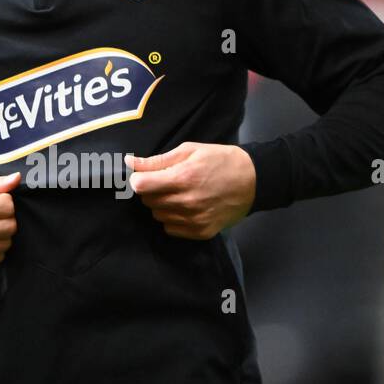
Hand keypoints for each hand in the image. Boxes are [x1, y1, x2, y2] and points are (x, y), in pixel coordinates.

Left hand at [126, 142, 255, 238]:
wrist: (253, 182)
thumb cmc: (220, 160)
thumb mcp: (190, 150)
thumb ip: (158, 160)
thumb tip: (130, 163)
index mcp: (183, 178)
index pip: (141, 186)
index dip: (139, 179)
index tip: (145, 176)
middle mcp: (186, 202)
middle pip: (148, 201)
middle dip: (152, 191)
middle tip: (167, 182)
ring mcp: (193, 220)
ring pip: (158, 215)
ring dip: (162, 205)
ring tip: (179, 194)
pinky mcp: (200, 233)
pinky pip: (170, 229)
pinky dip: (172, 219)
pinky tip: (185, 207)